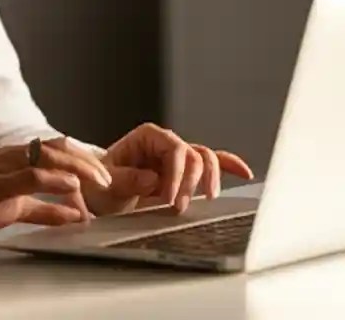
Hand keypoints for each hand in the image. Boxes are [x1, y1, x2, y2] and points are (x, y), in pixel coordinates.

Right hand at [0, 137, 112, 239]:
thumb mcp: (14, 208)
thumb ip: (44, 210)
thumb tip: (76, 215)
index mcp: (17, 158)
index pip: (60, 149)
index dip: (86, 160)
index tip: (106, 176)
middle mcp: (13, 154)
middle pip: (61, 146)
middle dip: (90, 161)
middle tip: (110, 180)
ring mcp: (3, 165)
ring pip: (49, 154)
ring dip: (78, 167)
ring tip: (98, 182)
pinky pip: (29, 174)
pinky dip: (53, 178)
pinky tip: (70, 186)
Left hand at [82, 123, 252, 216]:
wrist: (100, 194)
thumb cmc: (100, 185)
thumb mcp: (106, 184)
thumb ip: (126, 180)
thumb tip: (152, 178)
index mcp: (147, 137)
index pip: (174, 148)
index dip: (176, 173)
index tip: (168, 198)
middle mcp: (166, 143)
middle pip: (193, 154)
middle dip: (190, 181)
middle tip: (179, 206)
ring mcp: (177, 157)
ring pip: (206, 159)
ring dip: (209, 179)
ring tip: (204, 199)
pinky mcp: (185, 172)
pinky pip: (212, 164)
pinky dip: (229, 166)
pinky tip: (244, 173)